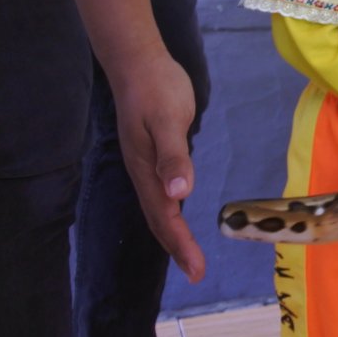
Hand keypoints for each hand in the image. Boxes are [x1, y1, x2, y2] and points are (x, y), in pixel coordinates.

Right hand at [109, 51, 203, 282]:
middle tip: (197, 273)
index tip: (197, 269)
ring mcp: (149, 165)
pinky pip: (164, 192)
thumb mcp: (167, 120)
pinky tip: (180, 211)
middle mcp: (145, 174)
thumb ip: (173, 156)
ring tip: (189, 255)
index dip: (180, 244)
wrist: (140, 63)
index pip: (165, 217)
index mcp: (146, 171)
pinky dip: (172, 210)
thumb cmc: (156, 89)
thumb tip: (178, 193)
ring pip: (161, 208)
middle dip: (177, 248)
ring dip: (174, 233)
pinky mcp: (157, 153)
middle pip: (160, 220)